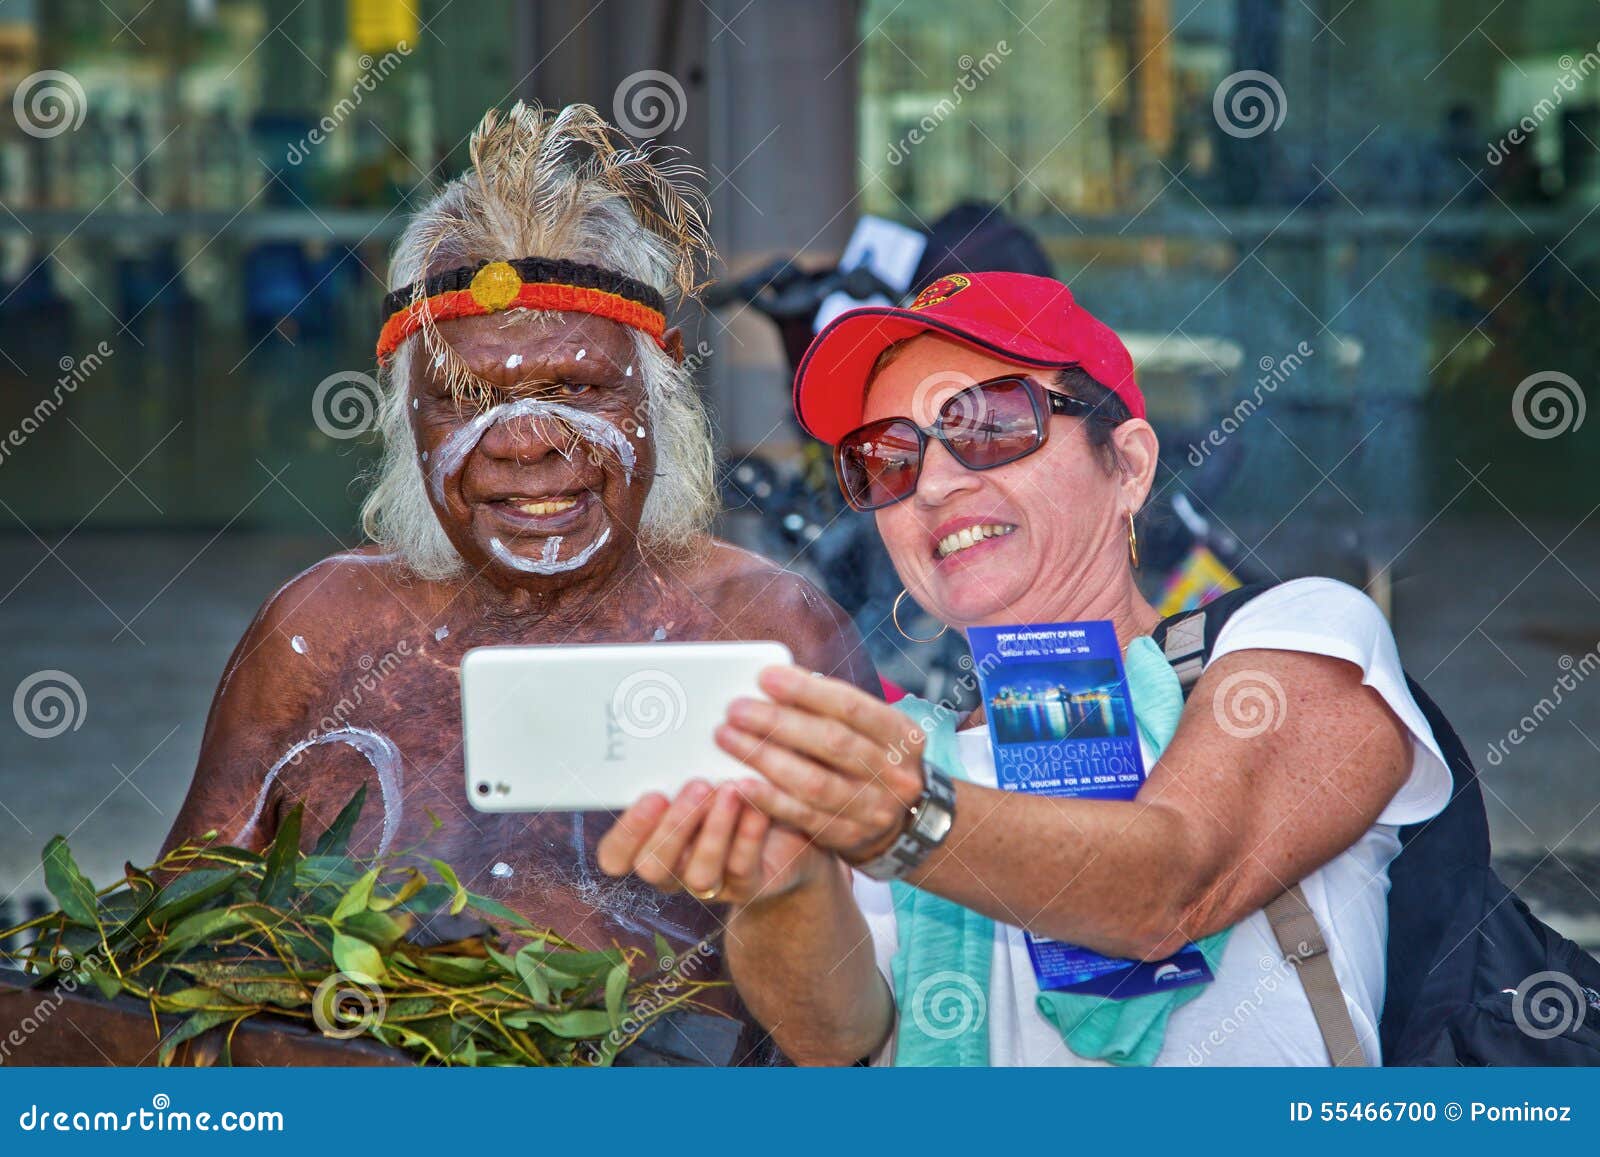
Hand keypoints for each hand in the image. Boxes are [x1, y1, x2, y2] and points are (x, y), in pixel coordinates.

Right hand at [596, 779, 826, 907]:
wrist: (789, 823)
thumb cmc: (731, 785)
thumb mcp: (703, 771)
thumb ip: (678, 762)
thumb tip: (664, 713)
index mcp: (650, 842)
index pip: (615, 856)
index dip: (627, 832)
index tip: (653, 795)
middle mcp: (673, 869)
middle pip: (653, 867)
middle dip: (674, 826)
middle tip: (698, 785)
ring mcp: (710, 884)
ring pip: (699, 874)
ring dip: (714, 830)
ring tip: (732, 790)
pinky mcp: (747, 887)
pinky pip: (741, 869)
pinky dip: (748, 836)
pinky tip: (758, 807)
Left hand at [716, 665, 928, 864]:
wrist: (904, 825)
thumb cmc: (871, 760)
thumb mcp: (872, 731)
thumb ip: (833, 710)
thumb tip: (774, 683)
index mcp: (901, 735)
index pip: (851, 706)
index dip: (806, 690)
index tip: (765, 677)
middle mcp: (894, 772)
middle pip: (831, 742)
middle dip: (778, 722)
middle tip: (736, 709)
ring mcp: (874, 809)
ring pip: (814, 782)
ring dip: (765, 758)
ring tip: (727, 738)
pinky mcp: (850, 838)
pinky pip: (804, 817)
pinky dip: (769, 799)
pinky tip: (740, 783)